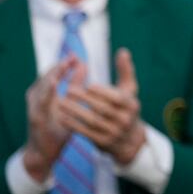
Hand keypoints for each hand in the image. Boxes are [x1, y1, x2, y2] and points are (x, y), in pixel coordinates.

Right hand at [22, 57, 78, 181]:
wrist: (42, 154)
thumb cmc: (57, 128)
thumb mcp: (68, 105)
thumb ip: (74, 85)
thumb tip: (83, 64)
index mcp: (44, 95)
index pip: (52, 75)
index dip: (63, 65)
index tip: (75, 56)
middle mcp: (36, 100)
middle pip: (45, 78)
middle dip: (58, 67)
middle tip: (72, 57)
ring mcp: (34, 109)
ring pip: (41, 88)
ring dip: (52, 75)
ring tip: (63, 65)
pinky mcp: (36, 119)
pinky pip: (40, 103)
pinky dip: (47, 92)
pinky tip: (55, 83)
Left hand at [57, 48, 146, 164]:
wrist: (129, 140)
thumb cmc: (126, 107)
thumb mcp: (129, 90)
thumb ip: (125, 70)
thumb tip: (122, 51)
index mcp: (131, 105)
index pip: (116, 98)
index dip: (102, 92)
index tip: (87, 85)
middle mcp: (124, 120)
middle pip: (102, 109)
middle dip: (85, 100)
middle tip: (68, 91)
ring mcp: (114, 132)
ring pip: (92, 121)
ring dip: (75, 112)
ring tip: (61, 103)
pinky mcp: (103, 142)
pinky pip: (86, 133)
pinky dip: (73, 125)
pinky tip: (62, 118)